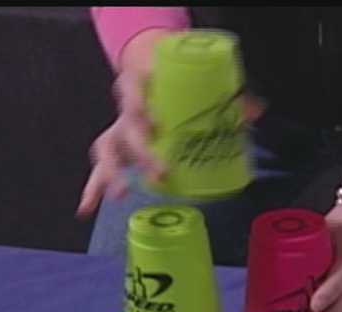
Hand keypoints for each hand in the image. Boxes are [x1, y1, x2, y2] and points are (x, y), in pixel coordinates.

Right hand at [76, 29, 264, 218]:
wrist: (145, 71)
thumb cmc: (172, 83)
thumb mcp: (194, 84)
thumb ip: (224, 98)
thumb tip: (255, 109)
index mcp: (141, 87)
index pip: (133, 88)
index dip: (139, 102)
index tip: (154, 120)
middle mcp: (126, 111)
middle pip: (127, 129)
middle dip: (142, 152)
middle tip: (161, 171)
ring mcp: (118, 133)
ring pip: (107, 151)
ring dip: (113, 174)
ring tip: (121, 195)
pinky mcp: (114, 152)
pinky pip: (98, 173)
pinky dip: (91, 192)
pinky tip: (86, 210)